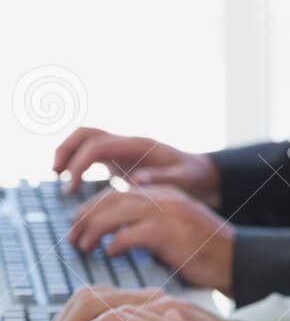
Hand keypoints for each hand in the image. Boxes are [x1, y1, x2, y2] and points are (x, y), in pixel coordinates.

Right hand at [53, 127, 221, 205]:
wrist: (200, 173)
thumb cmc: (192, 176)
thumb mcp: (182, 180)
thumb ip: (160, 179)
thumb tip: (136, 179)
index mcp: (139, 145)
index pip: (98, 145)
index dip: (80, 163)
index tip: (72, 187)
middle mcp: (127, 142)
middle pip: (87, 133)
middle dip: (66, 149)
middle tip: (57, 175)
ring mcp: (122, 148)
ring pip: (85, 139)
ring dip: (67, 152)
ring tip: (59, 177)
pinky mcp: (119, 158)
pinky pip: (90, 152)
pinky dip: (76, 161)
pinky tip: (72, 181)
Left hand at [68, 185, 234, 293]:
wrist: (236, 258)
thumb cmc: (205, 250)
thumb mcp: (176, 227)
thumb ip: (150, 222)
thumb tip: (114, 235)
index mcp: (165, 193)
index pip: (116, 193)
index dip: (91, 208)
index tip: (78, 225)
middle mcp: (163, 197)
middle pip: (109, 199)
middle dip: (84, 218)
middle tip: (72, 238)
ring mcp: (165, 213)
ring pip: (112, 214)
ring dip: (91, 231)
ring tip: (83, 246)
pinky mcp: (166, 233)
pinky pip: (127, 235)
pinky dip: (113, 244)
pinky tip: (111, 254)